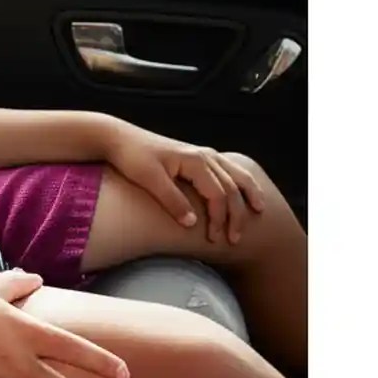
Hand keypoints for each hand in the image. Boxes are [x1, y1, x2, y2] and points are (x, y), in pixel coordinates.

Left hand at [104, 122, 266, 243]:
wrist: (117, 138)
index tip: (213, 239)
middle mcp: (204, 155)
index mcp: (195, 160)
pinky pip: (226, 168)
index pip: (218, 195)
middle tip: (235, 239)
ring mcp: (201, 154)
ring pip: (235, 174)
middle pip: (231, 187)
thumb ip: (172, 200)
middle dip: (236, 214)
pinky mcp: (195, 156)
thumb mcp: (149, 179)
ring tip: (259, 210)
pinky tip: (242, 189)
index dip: (219, 219)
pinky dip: (239, 179)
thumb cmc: (131, 157)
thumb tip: (192, 223)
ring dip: (248, 192)